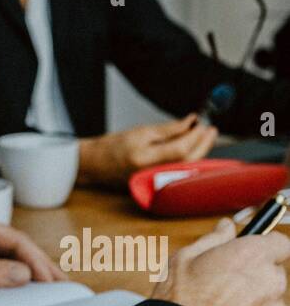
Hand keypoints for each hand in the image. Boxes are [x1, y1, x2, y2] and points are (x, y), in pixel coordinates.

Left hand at [0, 209, 64, 289]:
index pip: (16, 240)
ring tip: (44, 289)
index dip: (39, 261)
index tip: (55, 280)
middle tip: (60, 285)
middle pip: (13, 247)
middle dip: (37, 266)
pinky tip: (13, 288)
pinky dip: (3, 275)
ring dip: (22, 271)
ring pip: (2, 255)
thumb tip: (24, 275)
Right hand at [78, 114, 217, 187]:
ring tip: (203, 135)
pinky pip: (180, 171)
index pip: (181, 148)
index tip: (202, 123)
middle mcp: (154, 173)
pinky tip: (191, 147)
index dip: (195, 135)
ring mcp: (157, 181)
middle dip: (203, 144)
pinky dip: (189, 158)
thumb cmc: (112, 147)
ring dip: (199, 150)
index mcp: (147, 159)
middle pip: (189, 160)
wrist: (96, 164)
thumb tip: (190, 122)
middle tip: (210, 129)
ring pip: (187, 167)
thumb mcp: (140, 131)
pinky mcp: (158, 183)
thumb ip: (168, 129)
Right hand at [151, 217, 289, 305]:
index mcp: (252, 255)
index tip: (252, 254)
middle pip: (274, 273)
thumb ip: (214, 239)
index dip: (265, 247)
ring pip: (272, 302)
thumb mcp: (185, 258)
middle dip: (256, 277)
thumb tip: (227, 227)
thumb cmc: (180, 301)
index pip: (280, 243)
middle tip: (227, 286)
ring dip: (256, 304)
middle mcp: (271, 281)